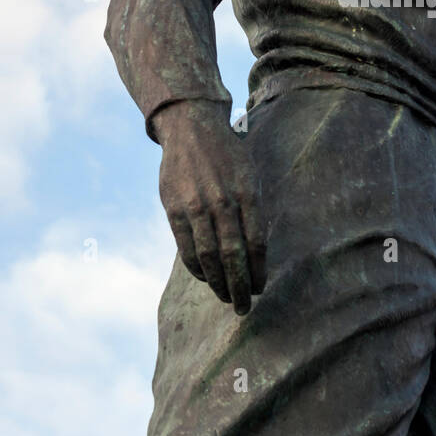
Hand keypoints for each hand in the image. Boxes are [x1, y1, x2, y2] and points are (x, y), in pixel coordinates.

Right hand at [152, 100, 264, 314]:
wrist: (191, 128)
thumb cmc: (228, 155)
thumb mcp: (250, 175)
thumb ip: (253, 210)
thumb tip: (257, 252)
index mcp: (247, 193)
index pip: (256, 243)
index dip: (259, 271)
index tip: (261, 288)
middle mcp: (223, 202)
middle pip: (233, 256)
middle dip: (240, 286)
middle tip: (244, 307)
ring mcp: (196, 206)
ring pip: (209, 257)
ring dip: (217, 283)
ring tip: (225, 297)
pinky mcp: (174, 209)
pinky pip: (186, 248)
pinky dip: (197, 268)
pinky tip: (204, 277)